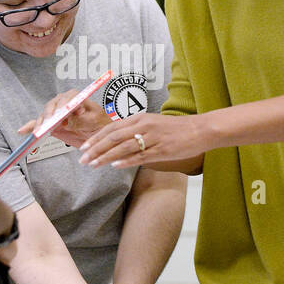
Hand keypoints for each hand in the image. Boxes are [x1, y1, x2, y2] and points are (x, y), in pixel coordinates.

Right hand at [19, 89, 111, 147]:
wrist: (99, 134)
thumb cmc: (100, 124)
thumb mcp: (94, 120)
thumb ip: (84, 116)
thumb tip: (74, 111)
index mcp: (76, 98)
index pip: (67, 98)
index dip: (63, 104)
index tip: (61, 113)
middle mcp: (64, 103)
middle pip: (52, 106)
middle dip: (49, 114)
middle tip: (49, 123)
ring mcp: (56, 114)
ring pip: (45, 116)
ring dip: (40, 123)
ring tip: (39, 131)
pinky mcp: (52, 125)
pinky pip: (40, 125)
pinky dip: (30, 127)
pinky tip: (22, 131)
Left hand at [80, 113, 207, 169]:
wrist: (200, 129)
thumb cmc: (176, 128)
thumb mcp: (153, 123)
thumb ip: (136, 130)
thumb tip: (118, 140)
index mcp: (140, 118)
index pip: (112, 128)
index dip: (96, 138)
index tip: (83, 147)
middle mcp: (144, 126)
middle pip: (113, 137)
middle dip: (96, 149)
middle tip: (83, 159)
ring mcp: (152, 138)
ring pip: (123, 147)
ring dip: (105, 156)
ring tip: (93, 164)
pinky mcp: (161, 150)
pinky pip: (139, 156)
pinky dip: (125, 160)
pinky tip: (114, 165)